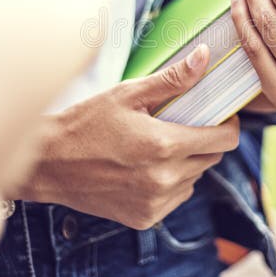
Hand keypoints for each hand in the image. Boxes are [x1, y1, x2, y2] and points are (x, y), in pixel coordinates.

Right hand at [12, 45, 239, 229]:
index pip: (225, 139)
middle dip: (204, 139)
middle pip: (212, 158)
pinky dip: (170, 182)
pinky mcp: (146, 219)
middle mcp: (164, 179)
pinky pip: (176, 197)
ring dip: (187, 161)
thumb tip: (204, 57)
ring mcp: (155, 203)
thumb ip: (173, 79)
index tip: (219, 114)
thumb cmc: (86, 122)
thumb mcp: (128, 94)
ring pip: (195, 178)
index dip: (228, 124)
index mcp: (164, 145)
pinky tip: (145, 167)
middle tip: (181, 123)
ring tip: (158, 146)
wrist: (47, 164)